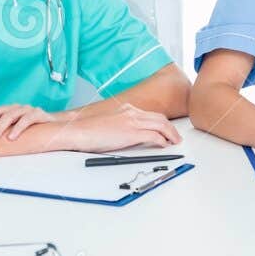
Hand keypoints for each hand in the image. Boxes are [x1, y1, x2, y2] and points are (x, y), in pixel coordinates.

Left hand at [0, 103, 58, 143]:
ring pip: (9, 115)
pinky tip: (11, 137)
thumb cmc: (30, 131)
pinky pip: (26, 120)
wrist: (55, 126)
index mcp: (6, 110)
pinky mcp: (38, 114)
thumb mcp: (12, 130)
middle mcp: (14, 108)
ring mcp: (26, 110)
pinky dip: (18, 128)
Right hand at [63, 104, 181, 151]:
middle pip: (160, 118)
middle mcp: (132, 112)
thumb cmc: (90, 131)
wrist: (79, 131)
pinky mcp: (131, 132)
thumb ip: (123, 126)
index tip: (167, 130)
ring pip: (161, 125)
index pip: (151, 115)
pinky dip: (162, 141)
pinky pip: (154, 135)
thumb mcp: (110, 124)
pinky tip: (164, 146)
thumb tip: (132, 136)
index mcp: (127, 109)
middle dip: (171, 128)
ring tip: (175, 142)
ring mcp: (132, 121)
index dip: (162, 123)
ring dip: (170, 134)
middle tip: (176, 137)